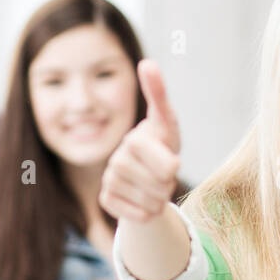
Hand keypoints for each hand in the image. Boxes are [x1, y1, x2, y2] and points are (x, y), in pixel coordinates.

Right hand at [99, 59, 181, 222]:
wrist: (147, 171)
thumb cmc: (161, 142)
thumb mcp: (168, 122)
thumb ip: (159, 95)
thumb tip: (146, 62)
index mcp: (134, 140)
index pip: (166, 167)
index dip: (173, 168)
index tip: (173, 161)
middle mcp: (116, 160)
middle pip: (160, 187)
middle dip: (169, 184)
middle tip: (164, 173)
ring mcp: (108, 180)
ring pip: (151, 204)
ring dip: (160, 198)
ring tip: (155, 184)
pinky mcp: (105, 200)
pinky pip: (139, 217)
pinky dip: (148, 213)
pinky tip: (143, 198)